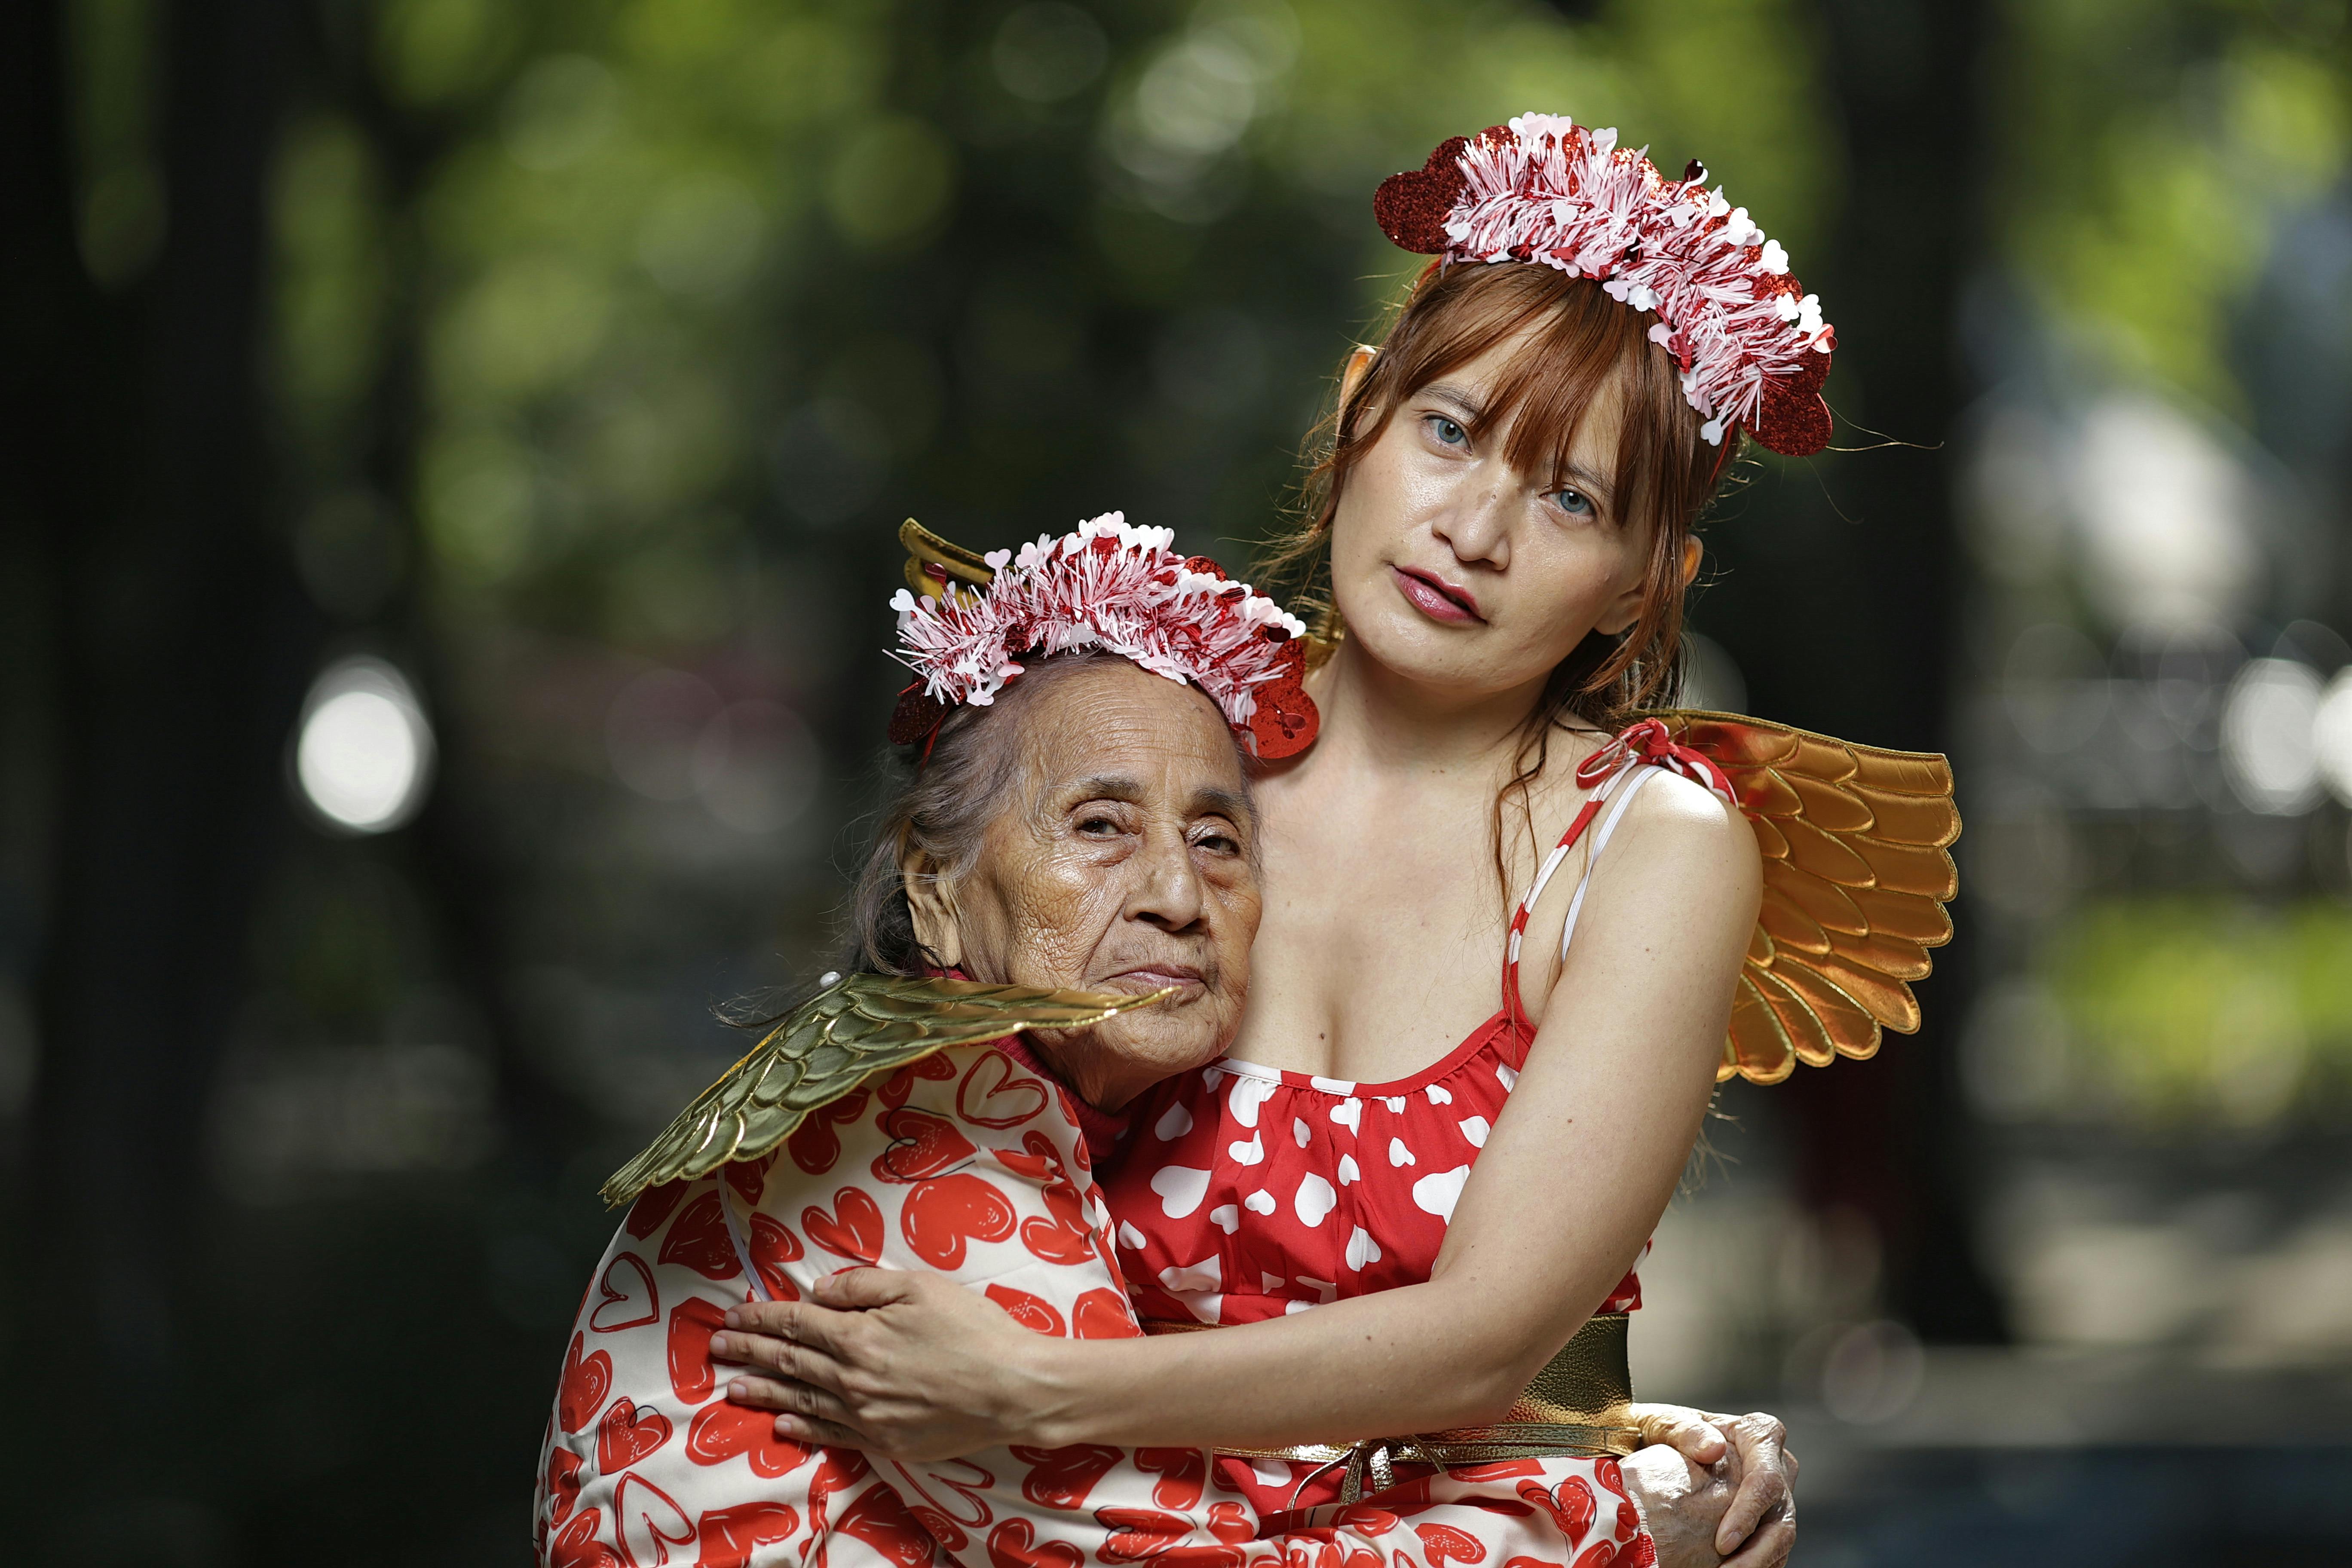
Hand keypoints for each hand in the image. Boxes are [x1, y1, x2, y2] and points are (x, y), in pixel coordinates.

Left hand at [709, 1268, 1063, 1459]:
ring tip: (733, 1387)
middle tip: (716, 1347)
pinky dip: (801, 1427)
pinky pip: (830, 1433)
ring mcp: (866, 1415)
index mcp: (860, 1335)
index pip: (796, 1322)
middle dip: (749, 1351)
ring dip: (763, 1391)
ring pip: (801, 1399)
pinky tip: (782, 1424)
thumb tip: (819, 1292)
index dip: (760, 1317)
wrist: (1015, 1389)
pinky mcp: (884, 1441)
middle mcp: (853, 1378)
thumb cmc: (974, 1330)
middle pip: (789, 1361)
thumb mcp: (921, 1287)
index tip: (732, 1316)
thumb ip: (864, 1287)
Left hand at [1626, 1404, 1796, 1567]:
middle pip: (1781, 1515)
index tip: (1722, 1543)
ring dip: (1756, 1563)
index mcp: (1759, 1434)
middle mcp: (1776, 1464)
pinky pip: (1773, 1547)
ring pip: (1781, 1537)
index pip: (1765, 1478)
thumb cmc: (1663, 1430)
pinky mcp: (1769, 1516)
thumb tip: (1714, 1450)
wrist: (1659, 1443)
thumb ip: (1685, 1431)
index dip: (1748, 1513)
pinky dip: (1755, 1564)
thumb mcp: (1664, 1424)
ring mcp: (1776, 1493)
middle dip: (1756, 1552)